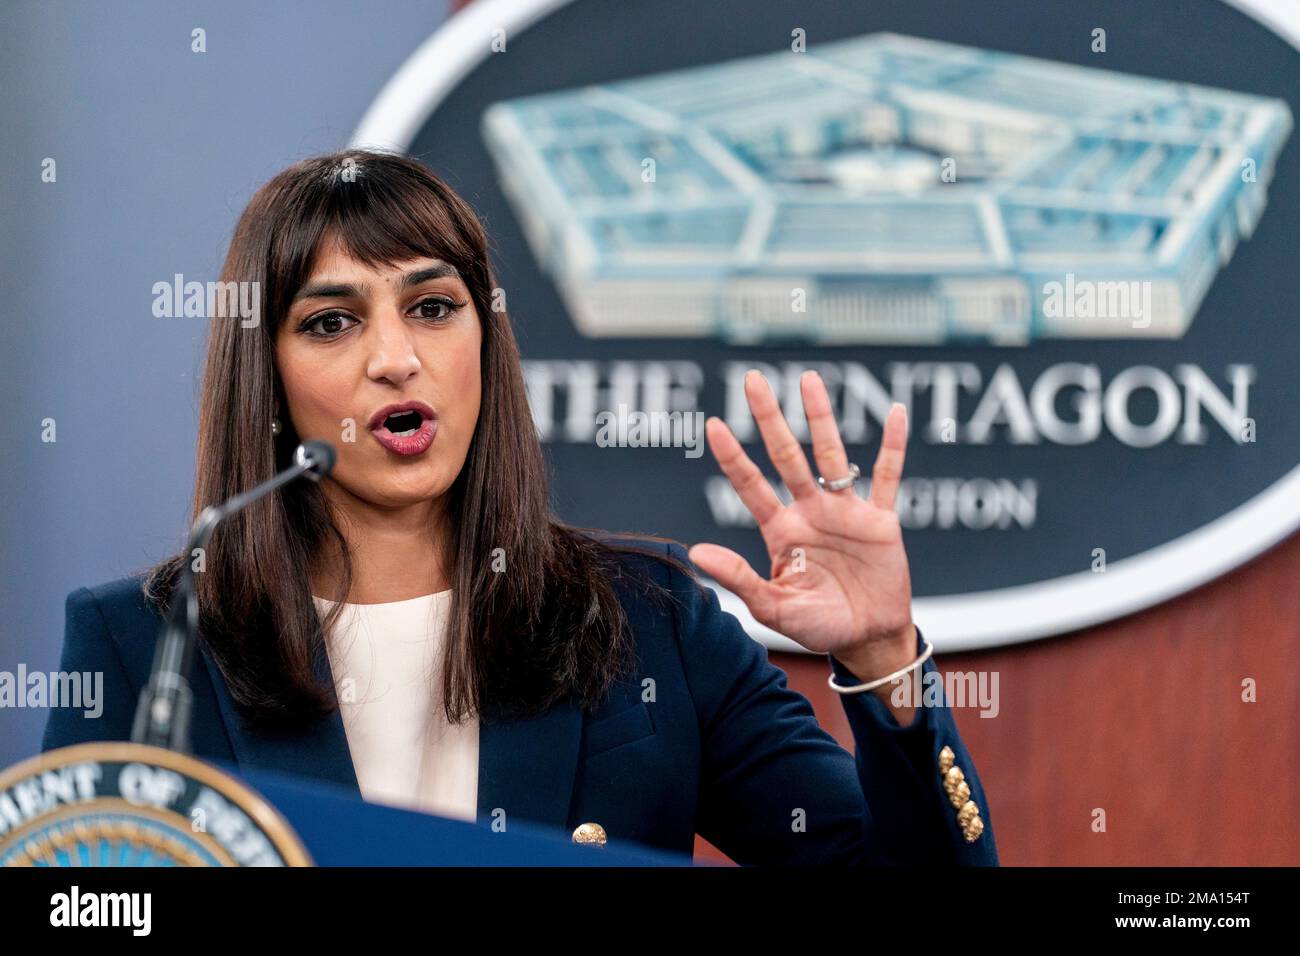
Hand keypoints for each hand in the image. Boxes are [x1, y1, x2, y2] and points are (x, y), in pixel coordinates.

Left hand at [689, 370, 916, 673]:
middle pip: (786, 455)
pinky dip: (893, 446)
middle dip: (769, 418)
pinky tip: (896, 413)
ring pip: (831, 455)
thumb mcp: (772, 606)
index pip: (750, 485)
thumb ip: (738, 577)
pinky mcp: (880, 520)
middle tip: (752, 380)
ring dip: (820, 418)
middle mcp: (810, 511)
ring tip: (808, 380)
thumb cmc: (817, 625)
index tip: (712, 424)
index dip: (733, 456)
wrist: (867, 640)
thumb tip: (696, 551)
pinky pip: (887, 476)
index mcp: (781, 531)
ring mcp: (845, 512)